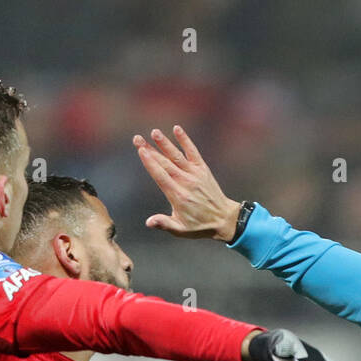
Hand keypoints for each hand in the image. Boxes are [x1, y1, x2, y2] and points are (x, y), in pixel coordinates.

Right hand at [133, 125, 241, 239]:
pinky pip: (193, 152)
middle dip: (150, 150)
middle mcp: (185, 182)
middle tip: (137, 139)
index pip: (160, 176)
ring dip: (165, 143)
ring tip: (155, 132)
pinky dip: (185, 141)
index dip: (150, 162)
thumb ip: (164, 224)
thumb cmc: (199, 226)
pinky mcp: (202, 169)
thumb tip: (149, 222)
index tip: (141, 150)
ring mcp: (194, 174)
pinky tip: (177, 129)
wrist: (224, 219)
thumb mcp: (180, 230)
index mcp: (177, 196)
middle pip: (165, 163)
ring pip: (177, 156)